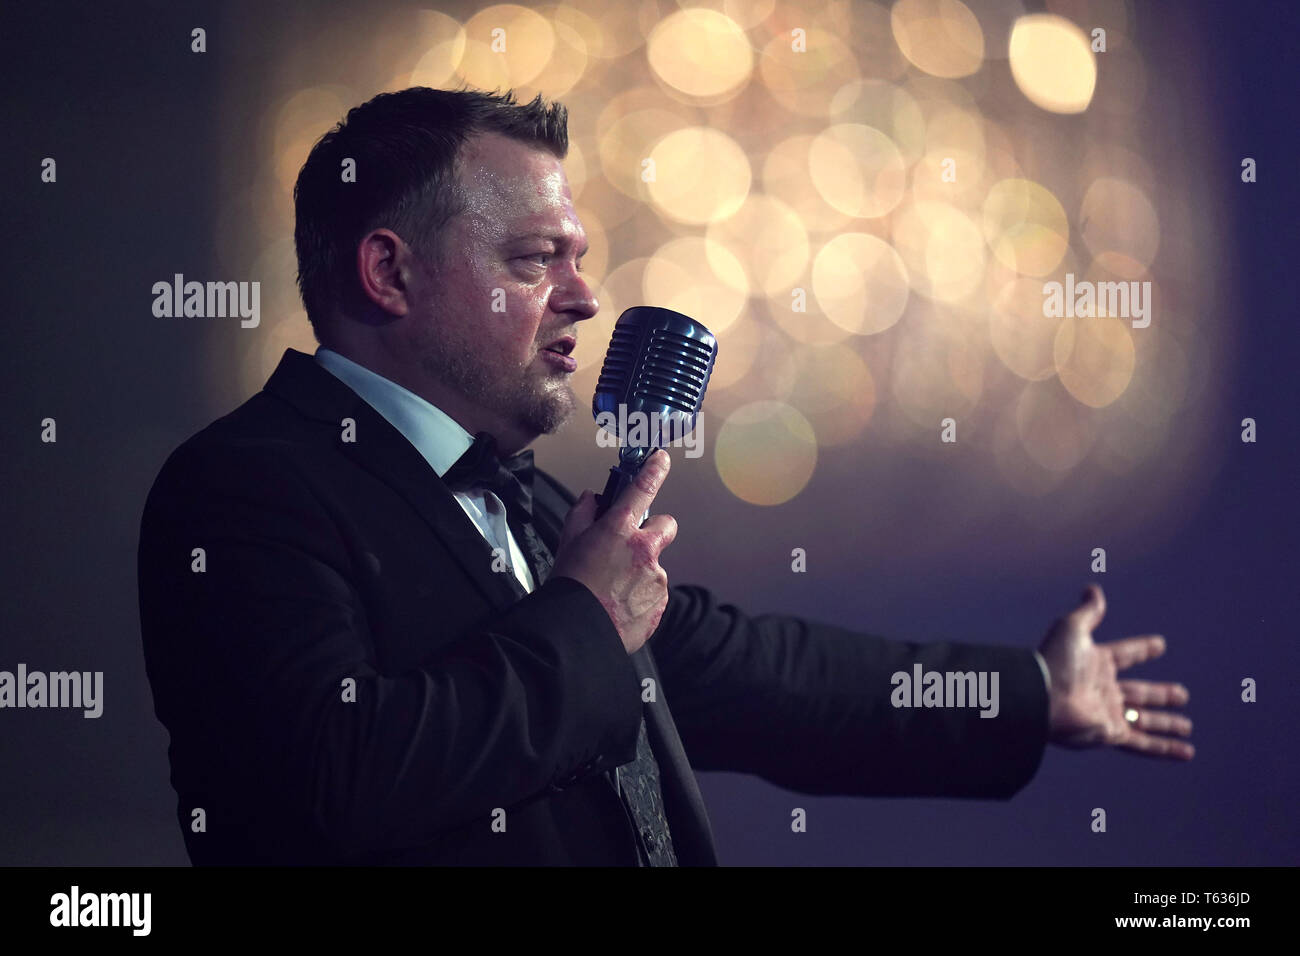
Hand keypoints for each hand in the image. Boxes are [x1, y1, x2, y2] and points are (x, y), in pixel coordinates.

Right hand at [550, 450, 676, 654]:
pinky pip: (655, 593)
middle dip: (653, 531)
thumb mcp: (567, 542)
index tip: (661, 459)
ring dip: (641, 571)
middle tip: (632, 545)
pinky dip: (641, 597)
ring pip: (656, 564)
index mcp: (619, 530)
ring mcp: (656, 578)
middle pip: (665, 526)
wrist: (577, 632)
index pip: (642, 489)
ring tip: (614, 589)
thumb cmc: (569, 588)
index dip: (654, 470)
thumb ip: (582, 514)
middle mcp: (644, 550)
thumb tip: (592, 499)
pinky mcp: (660, 604)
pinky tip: (620, 606)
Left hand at [1039, 584, 1193, 758]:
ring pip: (1145, 719)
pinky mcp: (1110, 733)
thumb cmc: (1055, 662)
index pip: (1125, 654)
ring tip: (1187, 725)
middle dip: (1160, 694)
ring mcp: (1107, 713)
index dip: (1141, 649)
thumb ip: (1088, 611)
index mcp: (1096, 662)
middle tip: (1182, 694)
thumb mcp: (1072, 628)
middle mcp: (1103, 689)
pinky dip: (1166, 749)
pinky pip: (1143, 743)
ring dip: (1167, 723)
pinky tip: (1187, 752)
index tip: (1159, 644)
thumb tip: (1093, 588)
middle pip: (1139, 692)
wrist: (1041, 698)